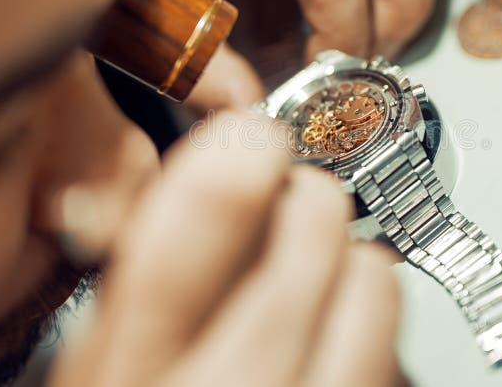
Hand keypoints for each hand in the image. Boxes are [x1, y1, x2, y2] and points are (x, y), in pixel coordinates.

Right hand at [50, 112, 403, 386]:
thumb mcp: (102, 370)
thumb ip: (143, 278)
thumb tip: (200, 177)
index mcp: (134, 372)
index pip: (192, 230)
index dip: (234, 160)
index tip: (253, 139)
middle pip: (310, 231)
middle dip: (307, 201)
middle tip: (295, 208)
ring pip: (375, 278)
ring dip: (352, 264)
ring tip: (321, 287)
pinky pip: (399, 348)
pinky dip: (376, 332)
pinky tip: (338, 352)